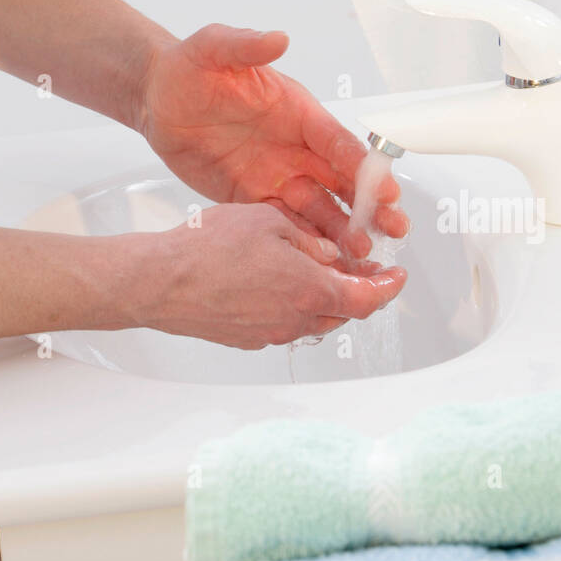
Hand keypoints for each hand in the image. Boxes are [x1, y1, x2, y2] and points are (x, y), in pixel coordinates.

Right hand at [137, 203, 406, 348]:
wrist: (163, 282)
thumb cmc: (209, 248)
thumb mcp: (270, 221)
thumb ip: (307, 239)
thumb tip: (326, 251)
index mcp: (311, 289)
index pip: (368, 298)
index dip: (388, 288)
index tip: (396, 277)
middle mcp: (296, 319)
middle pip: (344, 312)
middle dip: (359, 291)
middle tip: (363, 270)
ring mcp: (271, 333)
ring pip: (314, 318)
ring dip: (325, 298)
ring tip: (318, 270)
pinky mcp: (248, 338)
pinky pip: (284, 323)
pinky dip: (294, 304)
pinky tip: (278, 280)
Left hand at [141, 24, 408, 259]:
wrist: (156, 99)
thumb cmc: (188, 68)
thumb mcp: (214, 49)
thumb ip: (245, 45)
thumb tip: (277, 38)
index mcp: (296, 111)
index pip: (338, 141)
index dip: (363, 166)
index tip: (387, 187)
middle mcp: (294, 146)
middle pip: (340, 179)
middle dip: (369, 204)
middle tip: (394, 228)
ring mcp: (275, 174)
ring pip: (319, 207)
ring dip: (342, 228)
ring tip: (361, 254)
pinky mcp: (250, 196)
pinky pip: (283, 222)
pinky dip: (304, 240)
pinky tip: (321, 261)